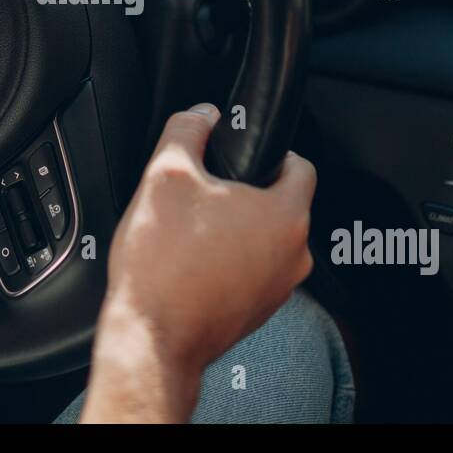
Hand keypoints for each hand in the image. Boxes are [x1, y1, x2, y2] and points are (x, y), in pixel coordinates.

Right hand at [81, 103, 316, 422]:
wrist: (151, 338)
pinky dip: (228, 263)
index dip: (272, 151)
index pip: (301, 166)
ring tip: (191, 232)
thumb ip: (187, 130)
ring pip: (264, 241)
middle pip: (281, 205)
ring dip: (235, 230)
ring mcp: (278, 290)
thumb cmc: (163, 265)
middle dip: (245, 193)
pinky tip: (190, 264)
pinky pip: (250, 273)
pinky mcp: (257, 313)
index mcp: (286, 217)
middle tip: (203, 193)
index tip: (243, 153)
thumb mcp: (164, 175)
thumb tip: (200, 114)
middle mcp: (294, 256)